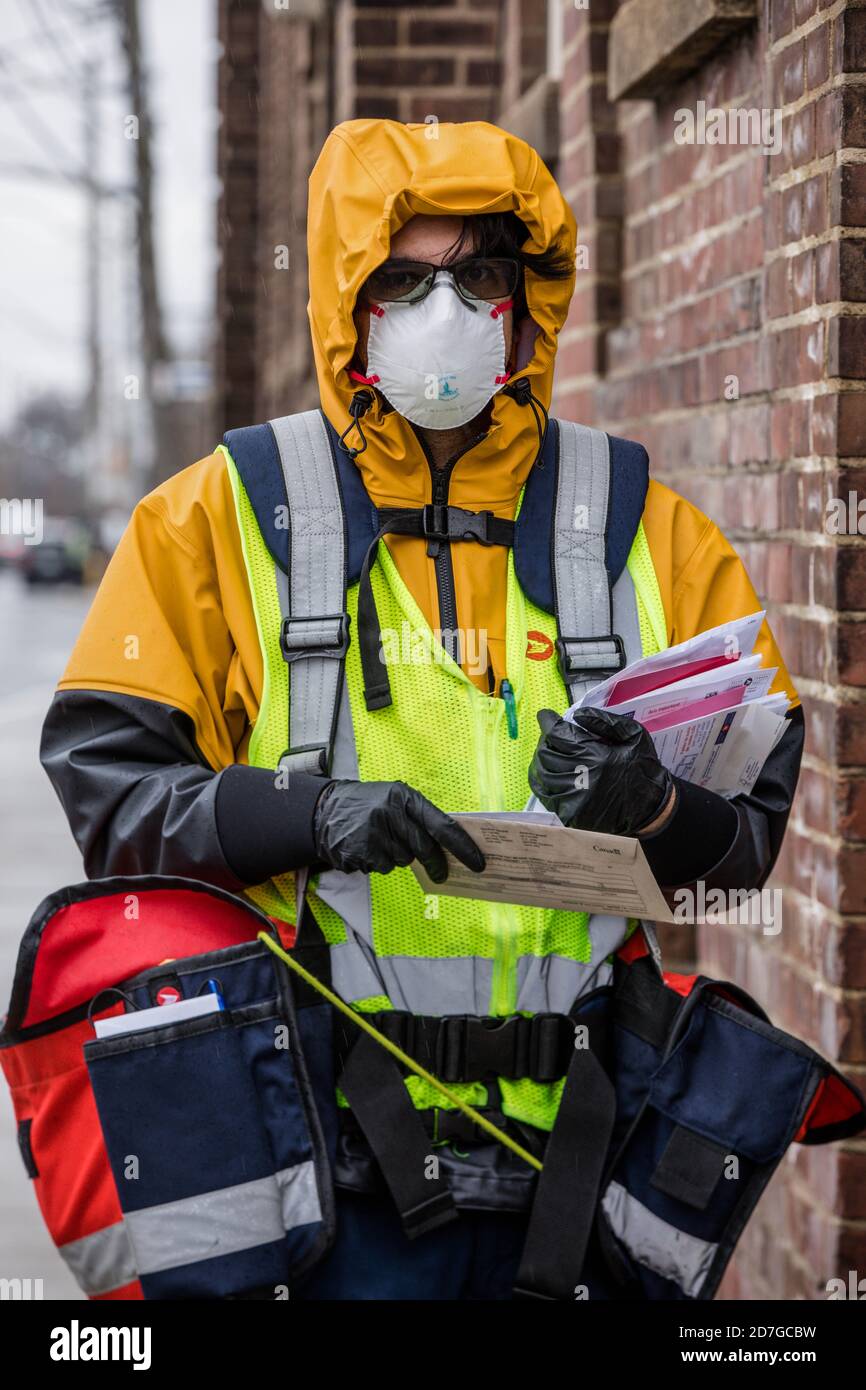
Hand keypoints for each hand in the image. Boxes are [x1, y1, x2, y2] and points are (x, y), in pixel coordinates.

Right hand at [313, 779, 485, 882]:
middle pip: (424, 849)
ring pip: (402, 861)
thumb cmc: (369, 804)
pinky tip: (367, 847)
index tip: (478, 863)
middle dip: (436, 864)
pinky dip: (379, 862)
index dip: (463, 847)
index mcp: (404, 798)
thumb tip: (452, 847)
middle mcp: (390, 814)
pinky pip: (382, 867)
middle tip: (442, 875)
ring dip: (398, 857)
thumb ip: (420, 817)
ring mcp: (373, 833)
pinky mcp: (360, 851)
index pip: (442, 825)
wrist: (325, 809)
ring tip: (381, 841)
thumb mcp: (395, 799)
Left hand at [528, 707, 674, 836]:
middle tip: (552, 736)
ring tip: (549, 753)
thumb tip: (577, 714)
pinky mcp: (572, 815)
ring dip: (541, 761)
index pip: (558, 734)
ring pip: (542, 774)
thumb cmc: (644, 768)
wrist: (653, 809)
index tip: (545, 716)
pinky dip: (542, 783)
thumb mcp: (634, 735)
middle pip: (545, 753)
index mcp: (597, 756)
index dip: (547, 721)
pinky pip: (546, 796)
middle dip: (545, 740)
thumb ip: (605, 721)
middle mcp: (582, 778)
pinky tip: (549, 774)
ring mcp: (575, 799)